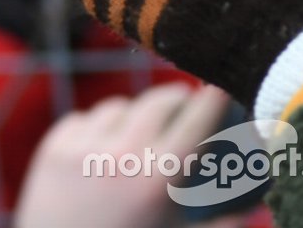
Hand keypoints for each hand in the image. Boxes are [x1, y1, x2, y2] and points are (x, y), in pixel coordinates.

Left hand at [16, 84, 230, 227]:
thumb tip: (249, 211)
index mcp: (160, 179)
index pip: (196, 120)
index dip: (211, 99)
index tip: (218, 90)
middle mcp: (123, 155)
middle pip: (156, 103)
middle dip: (174, 96)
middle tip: (181, 99)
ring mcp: (83, 149)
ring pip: (116, 108)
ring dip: (132, 112)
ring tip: (139, 124)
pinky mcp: (53, 149)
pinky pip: (81, 120)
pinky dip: (94, 127)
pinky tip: (100, 141)